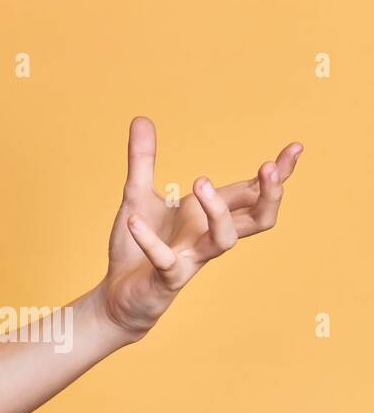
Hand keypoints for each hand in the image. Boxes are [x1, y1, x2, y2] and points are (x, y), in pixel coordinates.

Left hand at [97, 115, 302, 341]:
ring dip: (217, 212)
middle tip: (268, 167)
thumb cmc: (135, 248)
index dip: (276, 174)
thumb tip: (142, 118)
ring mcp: (191, 259)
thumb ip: (142, 159)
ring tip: (198, 180)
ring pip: (224, 241)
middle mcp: (206, 237)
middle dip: (269, 195)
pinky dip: (149, 240)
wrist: (117, 295)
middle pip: (257, 220)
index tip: (296, 148)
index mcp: (206, 216)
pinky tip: (132, 220)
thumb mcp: (136, 194)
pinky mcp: (166, 278)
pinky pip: (166, 261)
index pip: (250, 193)